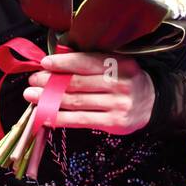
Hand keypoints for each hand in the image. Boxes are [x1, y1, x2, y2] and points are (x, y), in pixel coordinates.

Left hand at [23, 52, 155, 135]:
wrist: (153, 103)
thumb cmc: (126, 79)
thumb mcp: (116, 64)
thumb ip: (92, 62)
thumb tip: (55, 64)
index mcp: (120, 63)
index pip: (86, 62)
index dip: (63, 62)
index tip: (44, 63)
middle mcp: (120, 83)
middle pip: (78, 83)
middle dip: (50, 82)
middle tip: (32, 81)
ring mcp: (117, 105)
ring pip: (76, 102)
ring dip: (50, 99)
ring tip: (32, 96)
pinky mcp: (113, 123)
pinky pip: (80, 120)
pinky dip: (60, 117)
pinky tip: (45, 114)